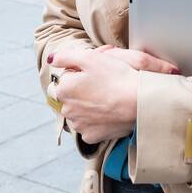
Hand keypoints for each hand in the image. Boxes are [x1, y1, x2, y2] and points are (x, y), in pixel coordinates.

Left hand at [49, 46, 177, 144]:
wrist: (139, 102)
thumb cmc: (117, 77)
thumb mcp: (91, 57)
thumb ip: (66, 56)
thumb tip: (52, 60)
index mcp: (64, 89)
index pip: (65, 77)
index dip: (80, 72)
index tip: (95, 73)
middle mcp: (67, 109)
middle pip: (70, 96)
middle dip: (80, 90)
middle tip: (102, 84)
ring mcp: (79, 124)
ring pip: (78, 112)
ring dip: (87, 106)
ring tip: (106, 98)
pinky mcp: (92, 136)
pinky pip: (89, 127)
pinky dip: (95, 121)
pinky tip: (107, 112)